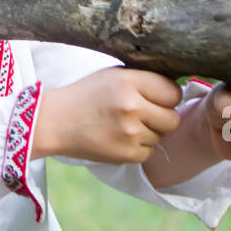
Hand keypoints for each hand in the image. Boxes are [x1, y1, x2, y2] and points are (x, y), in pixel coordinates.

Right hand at [33, 67, 183, 164]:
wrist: (54, 121)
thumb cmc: (86, 94)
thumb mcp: (114, 76)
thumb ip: (144, 81)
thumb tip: (176, 90)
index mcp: (130, 82)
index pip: (173, 92)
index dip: (166, 96)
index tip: (155, 98)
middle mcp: (132, 106)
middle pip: (173, 119)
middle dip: (162, 117)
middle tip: (143, 114)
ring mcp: (130, 133)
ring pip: (161, 137)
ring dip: (149, 133)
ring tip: (124, 125)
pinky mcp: (126, 154)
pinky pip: (148, 153)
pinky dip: (138, 148)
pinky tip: (119, 138)